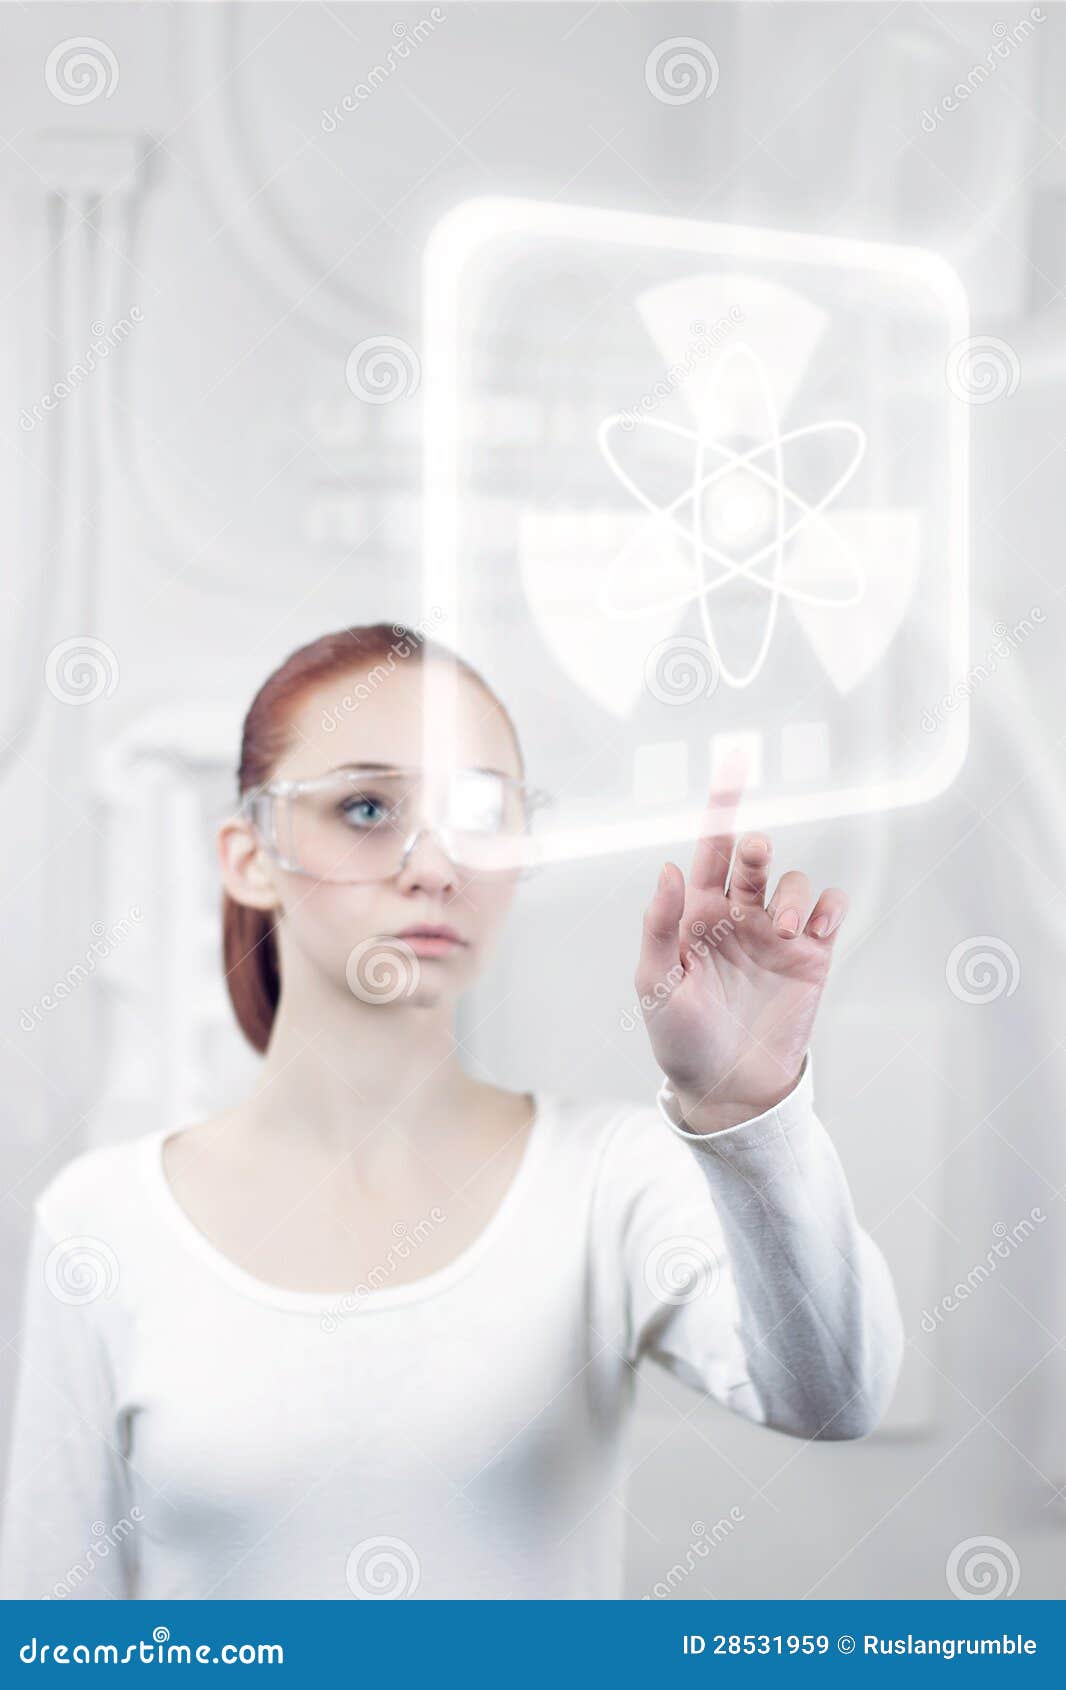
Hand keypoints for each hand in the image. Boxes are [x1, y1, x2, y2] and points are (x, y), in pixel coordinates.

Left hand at [635, 786, 847, 1133]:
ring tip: (782, 930)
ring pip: (793, 882)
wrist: (728, 1089)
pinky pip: (829, 910)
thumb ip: (660, 926)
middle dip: (756, 849)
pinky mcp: (811, 956)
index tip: (736, 759)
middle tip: (753, 858)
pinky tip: (816, 925)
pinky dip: (828, 905)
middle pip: (753, 858)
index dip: (723, 803)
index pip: (709, 848)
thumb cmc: (681, 1037)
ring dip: (791, 893)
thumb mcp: (656, 984)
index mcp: (695, 913)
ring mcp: (775, 934)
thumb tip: (667, 869)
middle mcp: (736, 915)